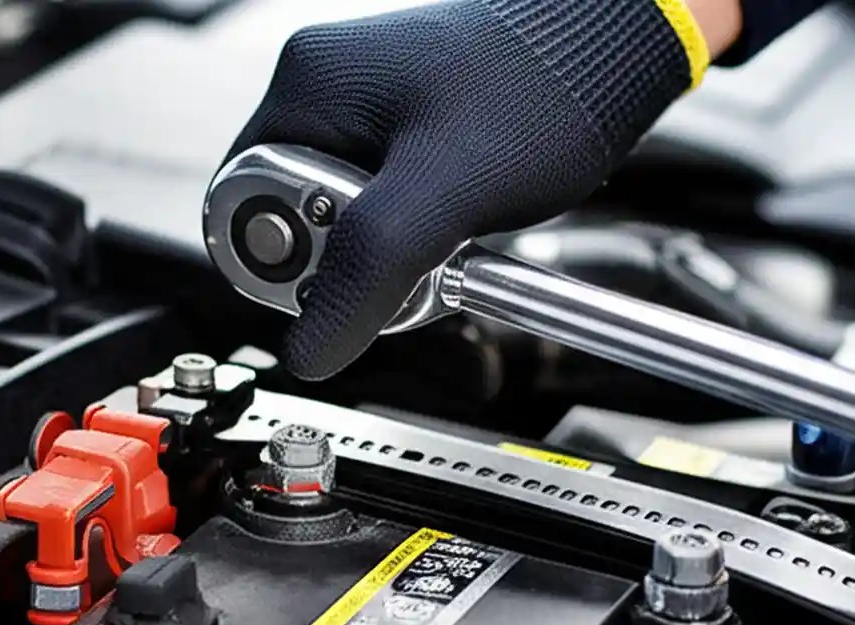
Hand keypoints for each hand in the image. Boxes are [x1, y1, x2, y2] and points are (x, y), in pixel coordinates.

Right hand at [223, 0, 723, 378]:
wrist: (615, 48)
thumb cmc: (541, 88)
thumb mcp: (444, 192)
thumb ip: (368, 269)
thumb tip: (309, 347)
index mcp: (309, 87)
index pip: (239, 203)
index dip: (288, 259)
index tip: (344, 279)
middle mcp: (326, 87)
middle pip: (290, 212)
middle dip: (347, 255)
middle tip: (412, 258)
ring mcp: (367, 103)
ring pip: (341, 213)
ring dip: (386, 246)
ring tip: (445, 236)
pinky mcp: (407, 125)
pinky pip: (382, 199)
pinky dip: (413, 228)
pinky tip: (454, 225)